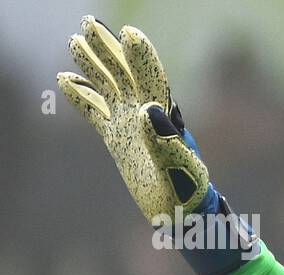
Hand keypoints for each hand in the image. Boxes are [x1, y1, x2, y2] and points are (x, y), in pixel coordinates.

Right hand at [57, 15, 211, 221]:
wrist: (181, 212)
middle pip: (125, 74)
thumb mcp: (181, 168)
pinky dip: (81, 96)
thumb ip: (166, 140)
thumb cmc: (188, 192)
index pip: (151, 79)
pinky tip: (65, 80)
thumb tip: (150, 109)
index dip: (140, 56)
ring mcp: (130, 124)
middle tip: (89, 23)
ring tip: (76, 40)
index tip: (128, 34)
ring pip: (109, 86)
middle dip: (109, 48)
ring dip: (93, 64)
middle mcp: (146, 114)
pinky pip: (95, 111)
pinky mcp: (117, 138)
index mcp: (165, 117)